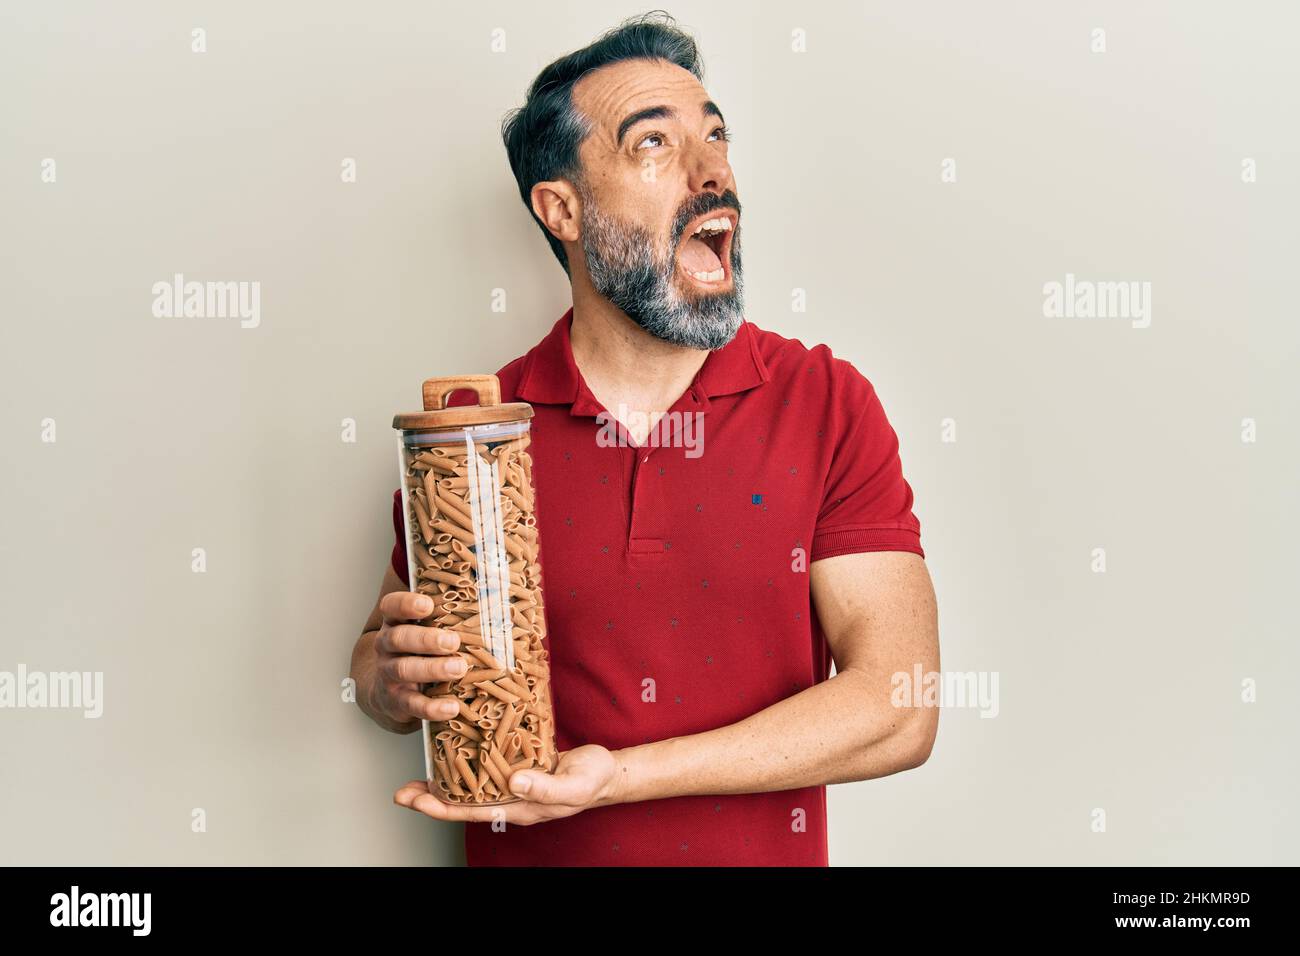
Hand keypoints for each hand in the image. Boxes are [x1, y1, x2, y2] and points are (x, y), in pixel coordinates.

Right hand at [368, 590, 467, 727]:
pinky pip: (412, 704)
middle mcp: (386, 646)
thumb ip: (449, 617)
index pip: (391, 607)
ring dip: (432, 669)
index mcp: (396, 622)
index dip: (405, 604)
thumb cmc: (419, 651)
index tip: (427, 604)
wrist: (389, 692)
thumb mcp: (425, 630)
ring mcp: (388, 674)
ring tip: (459, 669)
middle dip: (426, 639)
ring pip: (403, 669)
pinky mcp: (396, 701)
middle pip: (398, 638)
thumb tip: (499, 604)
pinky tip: (452, 707)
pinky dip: (432, 707)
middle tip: (453, 642)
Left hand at [394, 744, 623, 824]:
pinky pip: (486, 765)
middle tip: (402, 792)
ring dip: (444, 778)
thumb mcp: (573, 785)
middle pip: (462, 802)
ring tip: (420, 770)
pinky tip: (456, 747)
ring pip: (470, 784)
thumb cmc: (592, 780)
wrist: (607, 771)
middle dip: (430, 798)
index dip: (441, 808)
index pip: (470, 811)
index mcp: (518, 807)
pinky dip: (467, 759)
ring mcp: (512, 783)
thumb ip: (545, 787)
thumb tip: (512, 783)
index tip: (415, 802)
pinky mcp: (517, 765)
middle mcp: (509, 797)